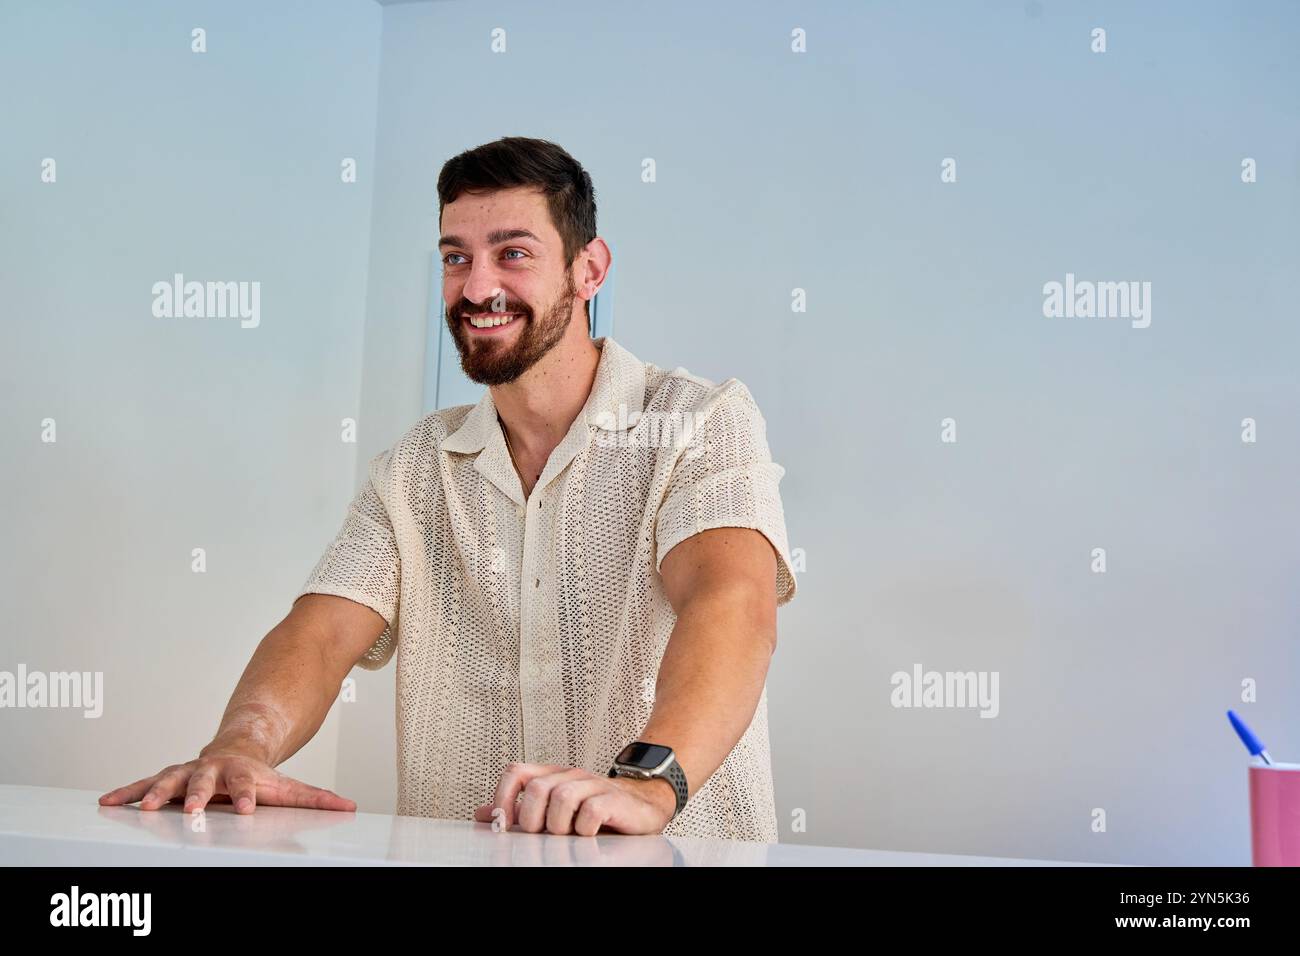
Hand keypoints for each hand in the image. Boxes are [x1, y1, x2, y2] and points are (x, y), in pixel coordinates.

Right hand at [98, 749, 356, 814]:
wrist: (237, 748)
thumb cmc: (261, 775)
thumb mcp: (289, 786)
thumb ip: (316, 798)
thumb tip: (349, 807)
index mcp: (242, 773)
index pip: (247, 785)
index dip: (247, 796)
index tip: (247, 809)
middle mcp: (212, 770)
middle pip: (205, 780)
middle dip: (198, 794)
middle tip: (194, 808)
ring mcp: (189, 772)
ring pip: (169, 780)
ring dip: (154, 793)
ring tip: (142, 808)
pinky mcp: (168, 779)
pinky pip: (144, 785)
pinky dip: (126, 793)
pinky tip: (106, 802)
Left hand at [472, 762, 675, 835]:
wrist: (642, 805)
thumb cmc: (596, 809)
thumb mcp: (553, 808)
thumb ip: (519, 810)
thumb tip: (482, 814)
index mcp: (551, 776)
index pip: (516, 772)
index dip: (503, 798)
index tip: (503, 825)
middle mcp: (569, 776)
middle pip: (536, 787)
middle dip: (532, 818)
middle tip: (543, 834)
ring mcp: (592, 785)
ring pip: (561, 798)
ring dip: (559, 825)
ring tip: (567, 835)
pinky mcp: (612, 800)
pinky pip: (590, 812)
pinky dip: (584, 829)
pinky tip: (588, 834)